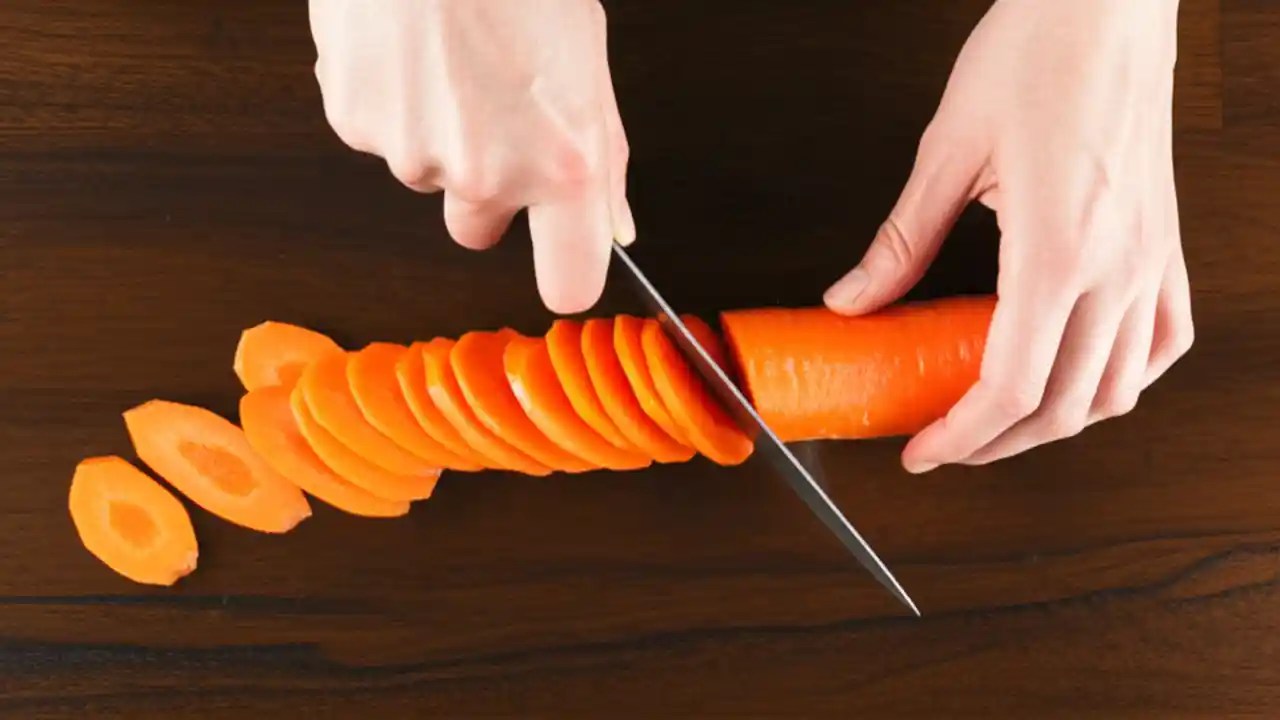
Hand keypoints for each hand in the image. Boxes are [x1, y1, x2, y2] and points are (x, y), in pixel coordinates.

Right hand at [308, 0, 632, 312]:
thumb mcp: (587, 63)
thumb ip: (600, 157)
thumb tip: (612, 224)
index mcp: (560, 163)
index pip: (568, 284)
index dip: (565, 273)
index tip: (563, 257)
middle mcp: (485, 173)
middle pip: (478, 233)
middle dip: (488, 191)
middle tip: (495, 116)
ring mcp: (412, 154)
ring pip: (427, 174)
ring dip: (439, 134)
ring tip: (452, 58)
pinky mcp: (355, 125)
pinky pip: (380, 136)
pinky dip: (393, 102)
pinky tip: (412, 49)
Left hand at [823, 0, 1193, 471]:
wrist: (1107, 2)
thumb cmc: (1037, 53)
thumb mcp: (947, 150)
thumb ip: (901, 241)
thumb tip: (854, 300)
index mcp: (1058, 250)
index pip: (1011, 386)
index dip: (962, 436)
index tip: (923, 451)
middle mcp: (1116, 266)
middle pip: (1064, 406)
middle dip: (996, 443)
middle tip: (945, 444)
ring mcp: (1150, 258)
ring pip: (1119, 387)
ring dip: (1057, 421)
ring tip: (1000, 420)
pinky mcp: (1165, 243)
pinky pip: (1163, 339)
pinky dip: (1123, 377)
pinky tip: (1083, 375)